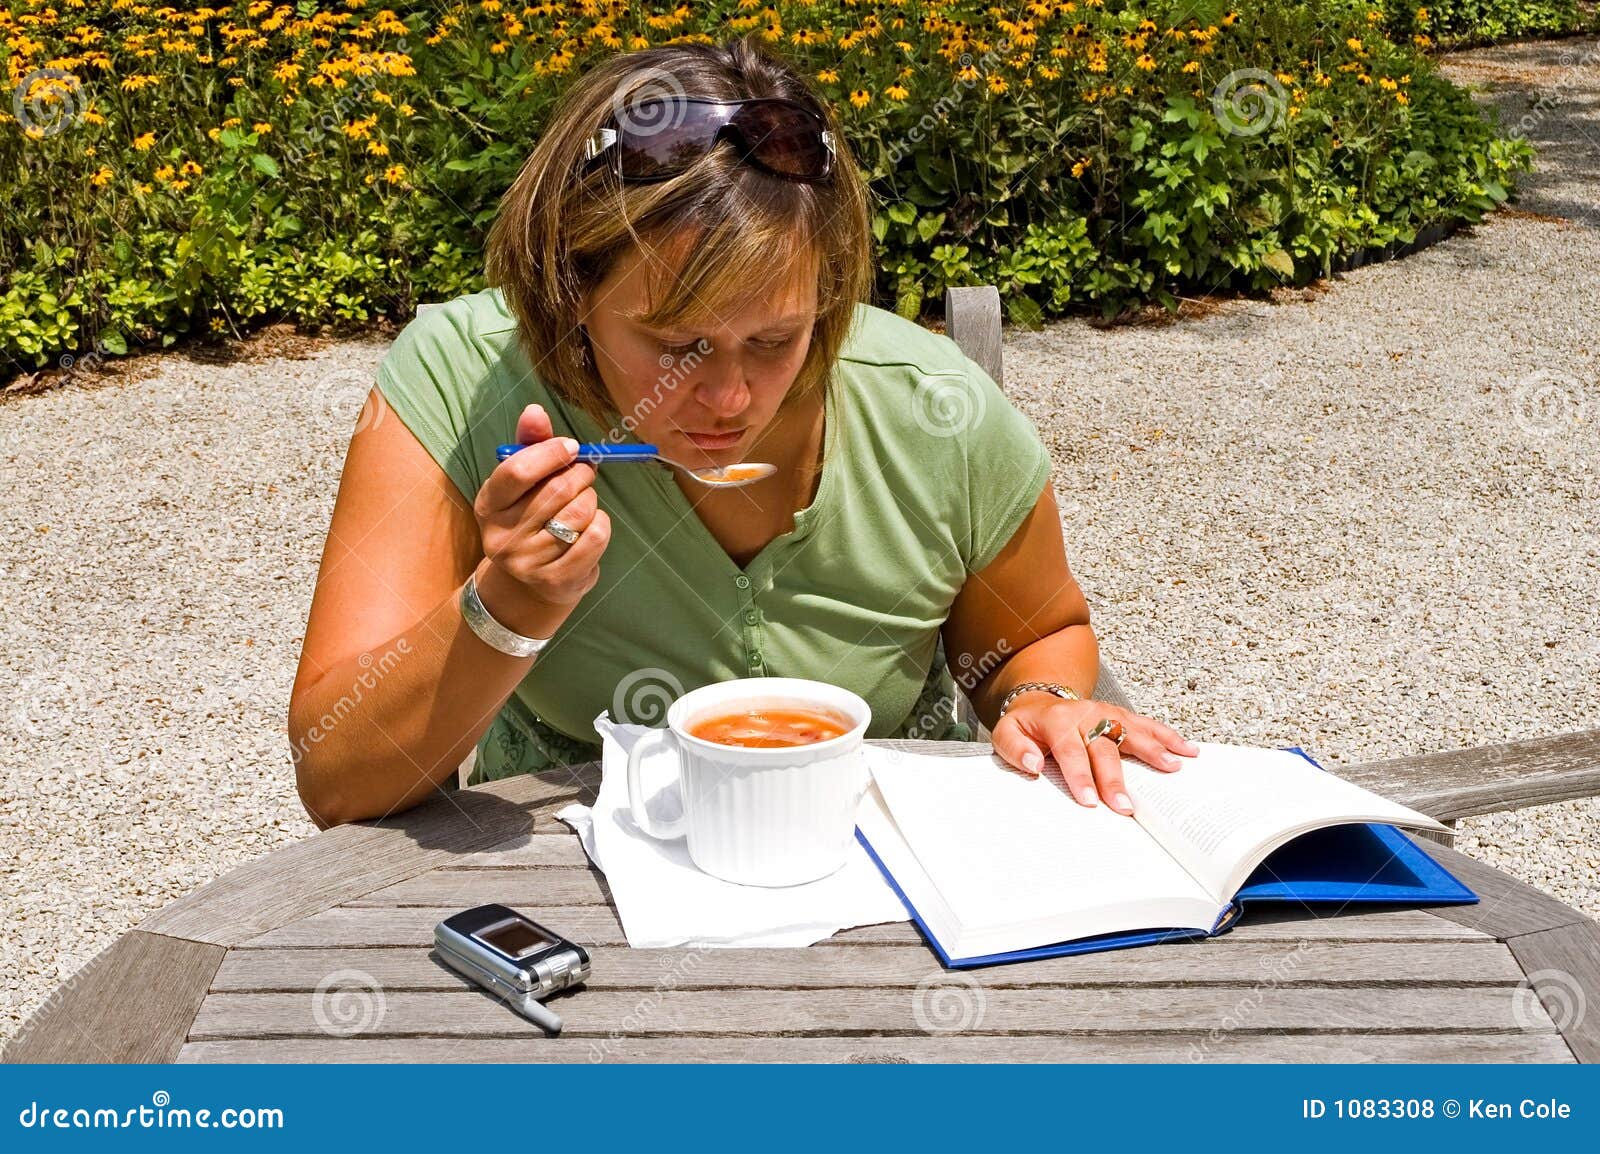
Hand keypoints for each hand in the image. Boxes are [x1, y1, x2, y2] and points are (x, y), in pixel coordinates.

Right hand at [471, 403, 610, 634]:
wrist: (530, 583)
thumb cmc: (530, 517)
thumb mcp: (523, 482)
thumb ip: (530, 444)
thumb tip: (535, 410)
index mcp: (488, 504)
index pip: (517, 470)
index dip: (551, 452)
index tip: (572, 447)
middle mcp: (501, 536)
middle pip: (556, 490)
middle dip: (581, 475)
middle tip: (586, 473)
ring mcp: (527, 563)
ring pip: (580, 513)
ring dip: (592, 500)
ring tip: (584, 503)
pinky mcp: (556, 581)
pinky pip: (596, 538)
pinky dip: (602, 523)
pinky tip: (591, 525)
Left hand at [990, 693, 1198, 815]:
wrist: (1040, 700)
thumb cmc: (1026, 725)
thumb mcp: (1006, 733)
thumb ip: (1015, 749)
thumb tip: (1034, 765)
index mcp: (1056, 721)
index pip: (1070, 751)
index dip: (1080, 776)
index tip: (1090, 802)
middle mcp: (1085, 715)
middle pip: (1104, 748)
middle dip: (1115, 779)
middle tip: (1126, 807)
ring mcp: (1106, 713)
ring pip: (1132, 730)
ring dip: (1154, 750)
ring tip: (1174, 767)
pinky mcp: (1121, 716)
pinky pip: (1146, 725)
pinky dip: (1168, 737)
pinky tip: (1188, 750)